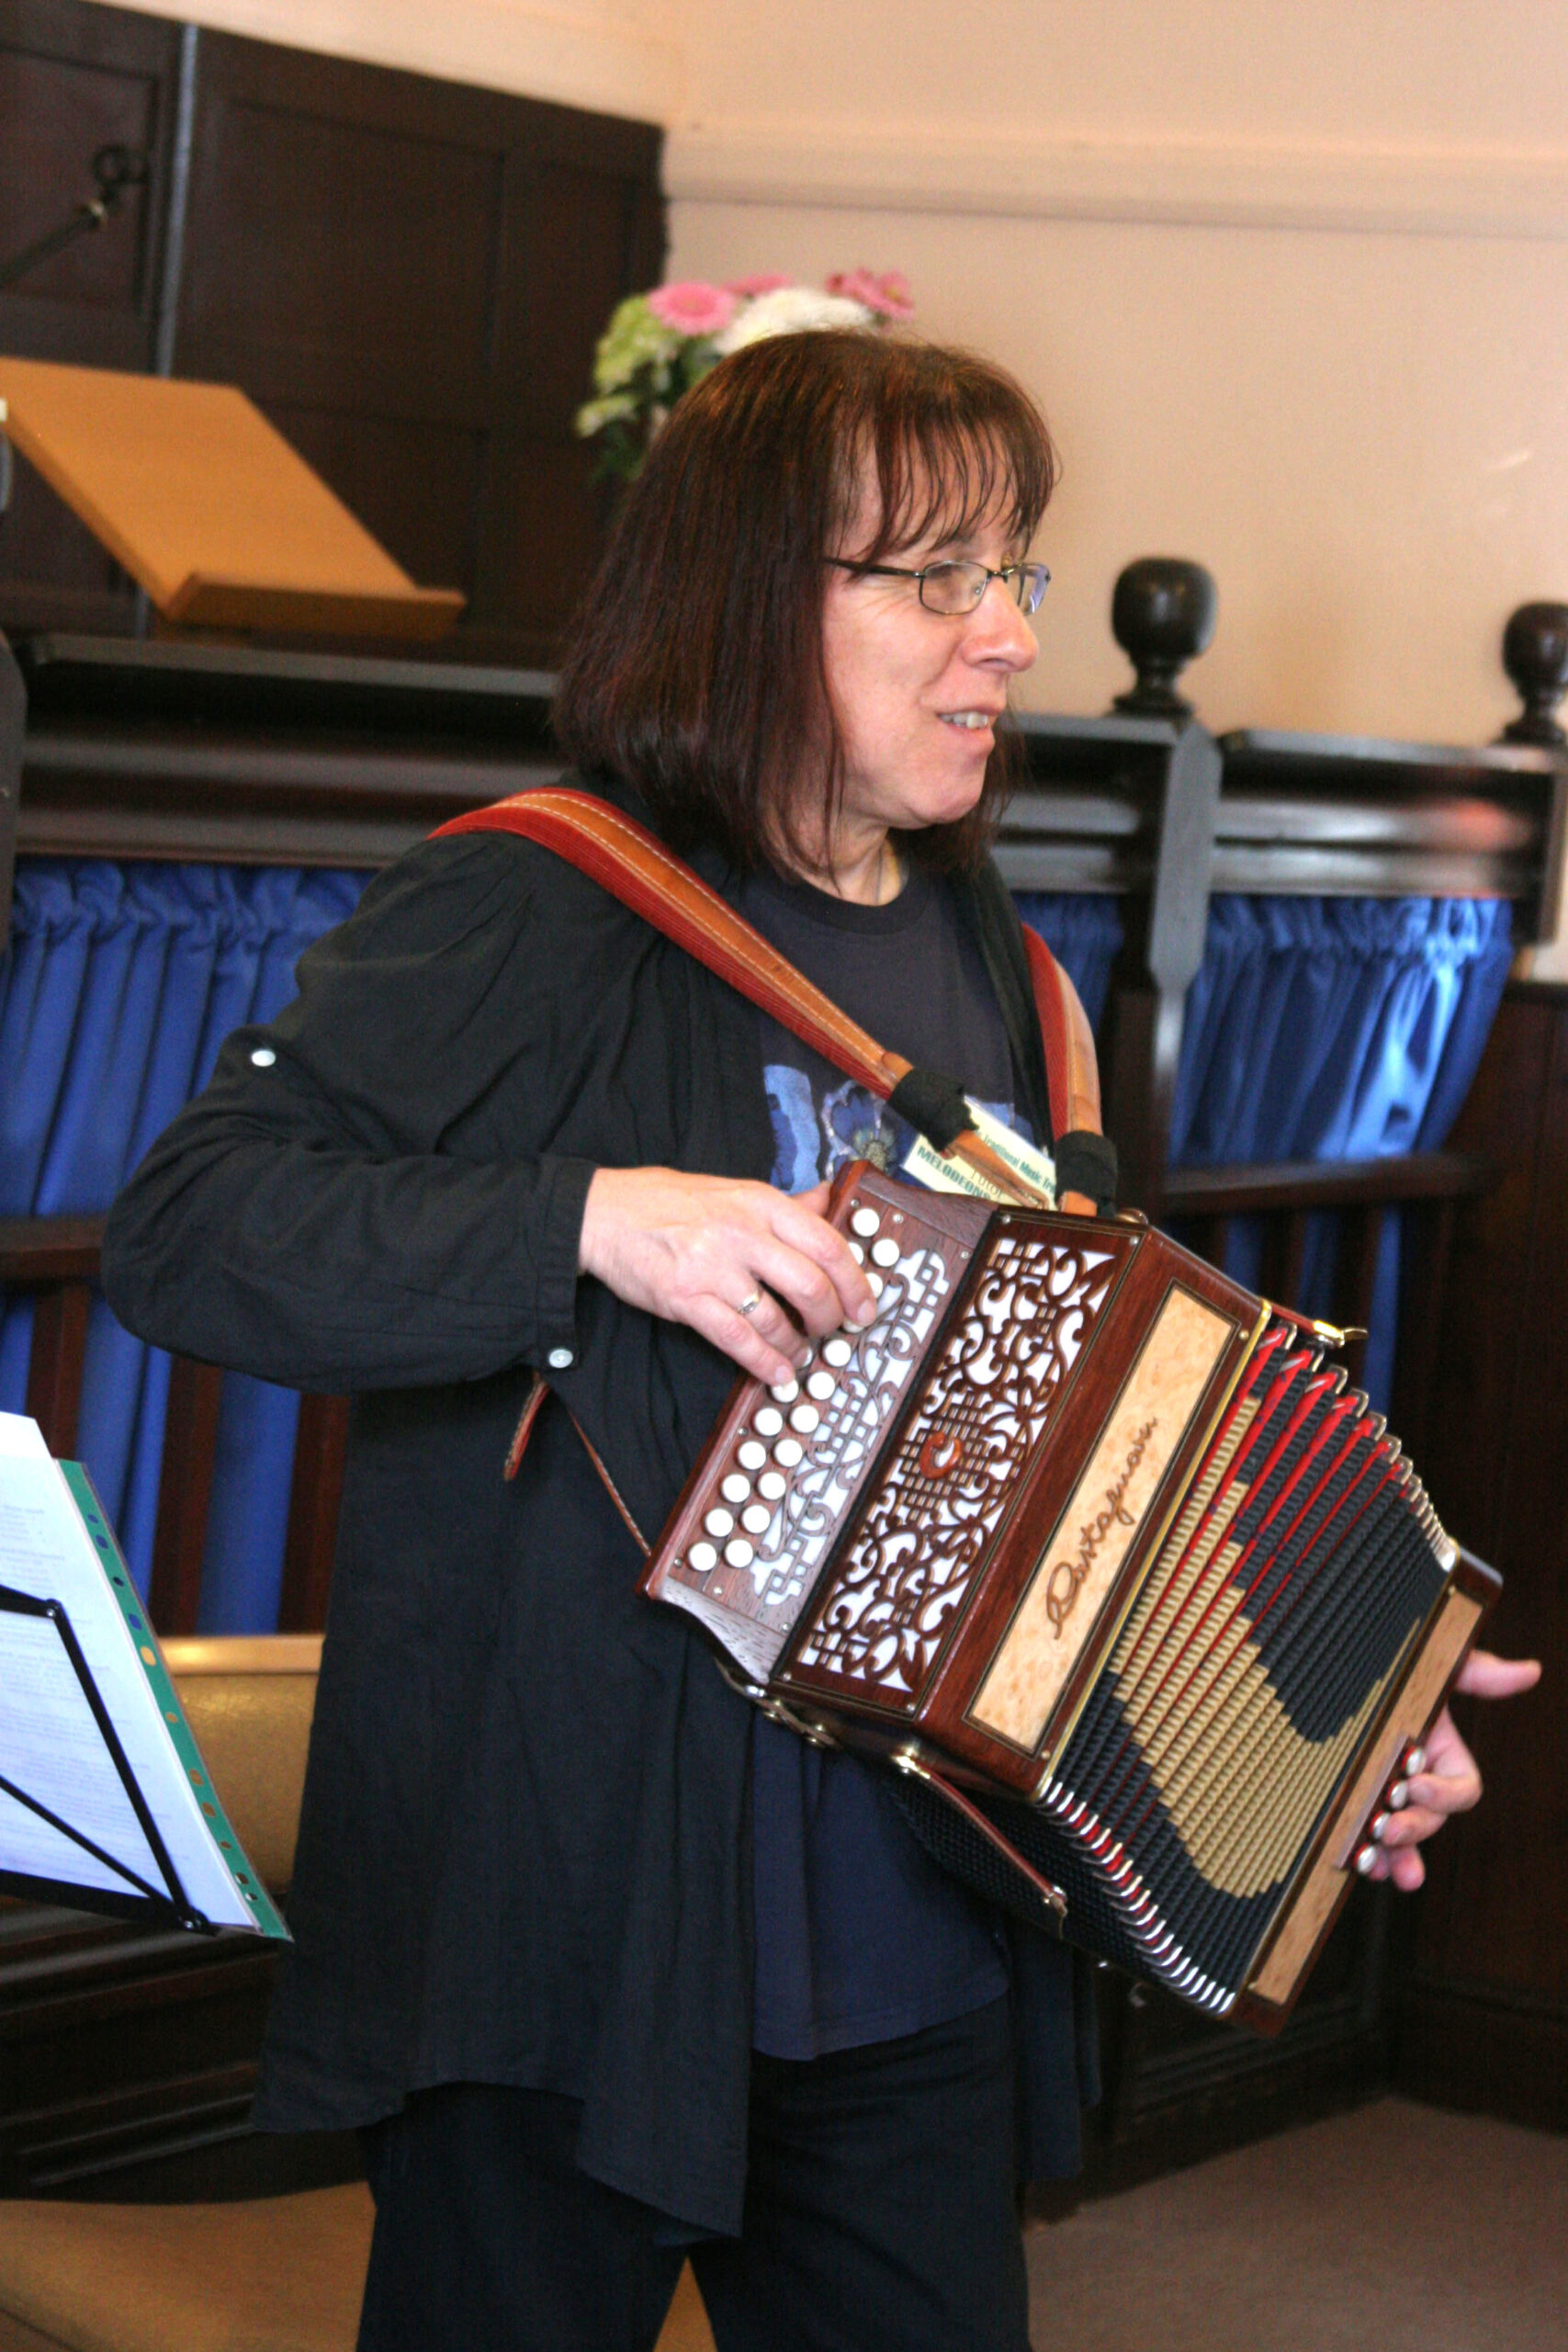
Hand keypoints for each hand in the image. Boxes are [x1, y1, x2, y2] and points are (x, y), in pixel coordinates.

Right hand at [578, 1167, 877, 1384]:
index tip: (865, 1306)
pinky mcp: (685, 1300)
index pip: (827, 1242)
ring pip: (775, 1318)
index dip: (856, 1281)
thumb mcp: (733, 1190)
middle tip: (832, 1331)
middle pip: (810, 1284)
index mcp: (759, 1202)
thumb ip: (785, 1203)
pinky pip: (737, 1339)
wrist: (604, 1214)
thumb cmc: (669, 1202)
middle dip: (830, 1318)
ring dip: (796, 1346)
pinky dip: (763, 1361)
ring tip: (799, 1355)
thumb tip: (830, 1199)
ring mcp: (712, 1268)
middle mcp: (741, 1233)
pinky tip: (775, 1372)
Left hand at [1362, 1648, 1541, 1889]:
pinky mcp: (1350, 1803)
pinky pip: (1367, 1841)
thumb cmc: (1388, 1670)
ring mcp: (1383, 1795)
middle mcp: (1414, 1779)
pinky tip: (1359, 1862)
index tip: (1415, 1782)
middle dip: (1414, 1828)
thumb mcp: (1430, 1667)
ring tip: (1376, 1862)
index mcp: (1437, 1753)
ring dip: (1395, 1855)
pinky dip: (1367, 1856)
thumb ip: (1475, 1672)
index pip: (1462, 1789)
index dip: (1445, 1793)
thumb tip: (1530, 1670)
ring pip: (1402, 1840)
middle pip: (1429, 1820)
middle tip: (1388, 1827)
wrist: (1327, 1671)